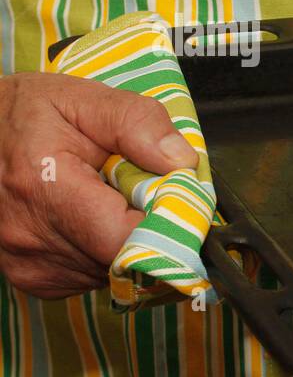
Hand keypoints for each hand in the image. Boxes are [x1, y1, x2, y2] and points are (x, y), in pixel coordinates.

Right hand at [0, 73, 197, 298]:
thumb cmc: (26, 115)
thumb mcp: (82, 99)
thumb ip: (136, 123)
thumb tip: (181, 163)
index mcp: (45, 187)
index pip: (129, 238)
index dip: (165, 223)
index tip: (173, 198)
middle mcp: (30, 235)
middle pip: (126, 258)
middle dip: (147, 229)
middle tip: (136, 191)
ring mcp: (27, 262)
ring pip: (112, 271)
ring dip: (123, 241)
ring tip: (104, 201)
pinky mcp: (30, 277)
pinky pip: (91, 276)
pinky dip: (101, 252)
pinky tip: (85, 220)